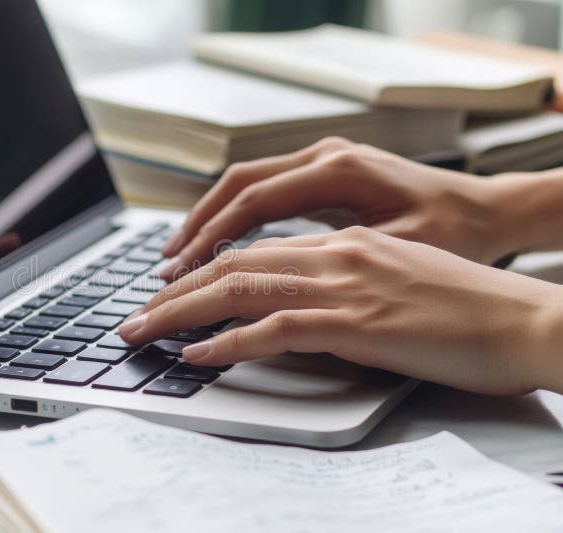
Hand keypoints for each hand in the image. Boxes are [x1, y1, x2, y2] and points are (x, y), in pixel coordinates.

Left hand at [121, 227, 562, 395]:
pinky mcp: (357, 324)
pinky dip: (227, 342)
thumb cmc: (465, 307)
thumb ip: (340, 285)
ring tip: (141, 332)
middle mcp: (336, 254)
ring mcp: (344, 286)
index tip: (169, 291)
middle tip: (134, 315)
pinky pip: (274, 328)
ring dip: (180, 314)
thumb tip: (294, 307)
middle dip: (173, 292)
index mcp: (343, 242)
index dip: (202, 269)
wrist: (524, 319)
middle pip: (232, 265)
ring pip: (239, 289)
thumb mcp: (393, 281)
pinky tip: (197, 354)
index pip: (253, 250)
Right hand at [158, 137, 525, 279]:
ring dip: (206, 222)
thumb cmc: (452, 233)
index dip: (208, 242)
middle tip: (163, 272)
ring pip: (244, 186)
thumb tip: (266, 297)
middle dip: (193, 230)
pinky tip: (217, 244)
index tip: (179, 276)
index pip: (250, 204)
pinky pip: (263, 192)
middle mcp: (323, 156)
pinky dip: (232, 218)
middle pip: (235, 188)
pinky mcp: (323, 174)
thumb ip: (330, 267)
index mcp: (337, 170)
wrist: (488, 210)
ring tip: (176, 259)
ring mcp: (321, 160)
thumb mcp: (393, 254)